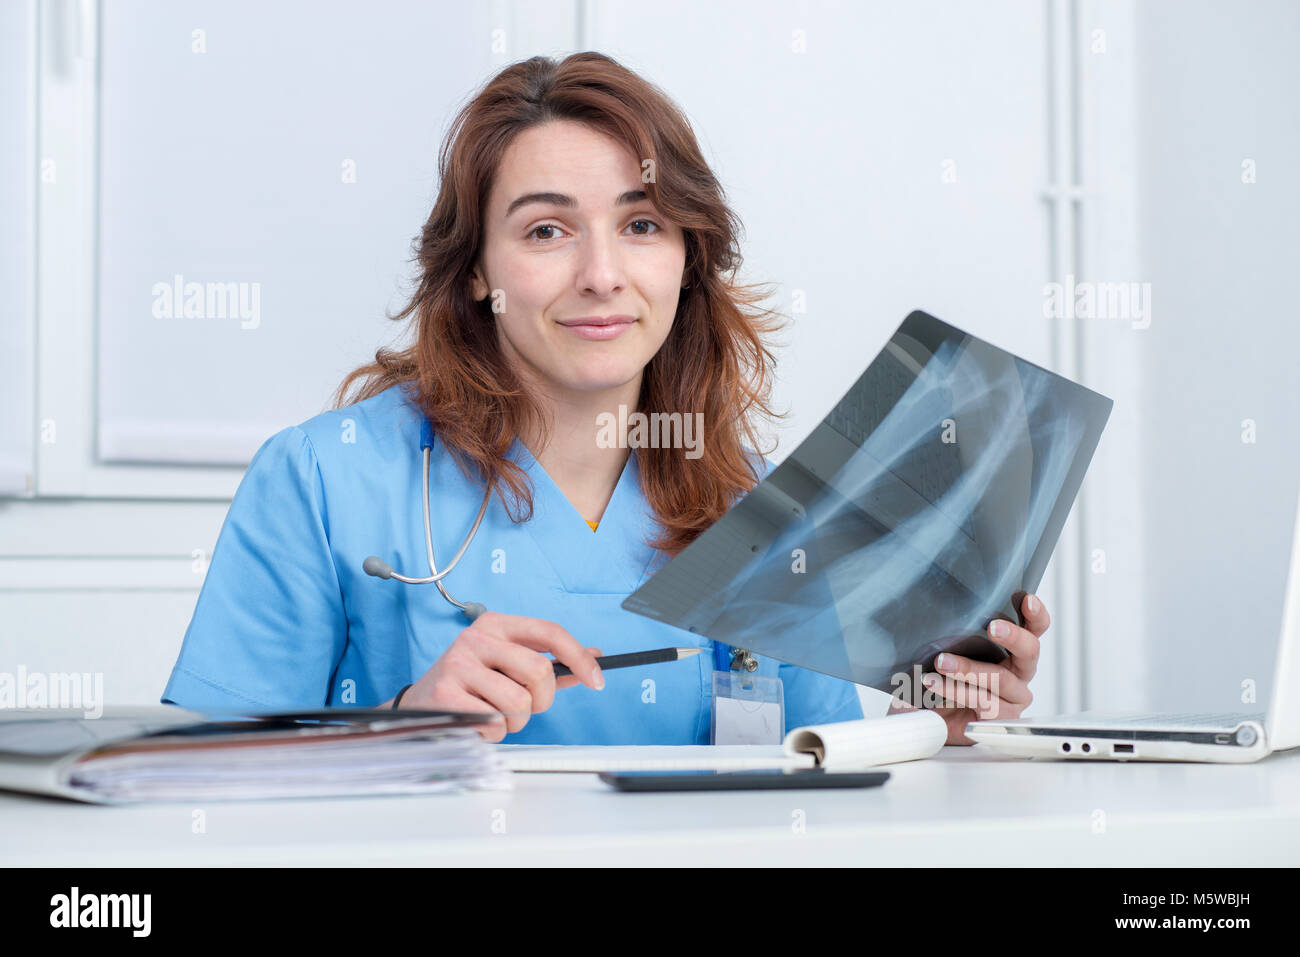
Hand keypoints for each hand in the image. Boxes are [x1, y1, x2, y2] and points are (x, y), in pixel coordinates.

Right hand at [397, 611, 603, 742]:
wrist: (421, 704)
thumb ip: (551, 662)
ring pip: (518, 703)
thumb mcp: (509, 665)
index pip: (549, 632)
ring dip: (516, 721)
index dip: (579, 657)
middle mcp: (476, 638)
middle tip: (528, 707)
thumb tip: (595, 657)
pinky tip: (476, 722)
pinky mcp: (445, 694)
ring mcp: (458, 665)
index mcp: (496, 624)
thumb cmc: (472, 685)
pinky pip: (495, 723)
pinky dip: (494, 732)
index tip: (597, 680)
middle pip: (539, 671)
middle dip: (542, 700)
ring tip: (496, 714)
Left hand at [890, 593, 1050, 745]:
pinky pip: (983, 702)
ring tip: (942, 662)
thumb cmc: (944, 679)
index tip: (1027, 600)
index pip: (1035, 629)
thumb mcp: (947, 651)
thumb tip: (938, 610)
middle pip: (1030, 652)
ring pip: (1000, 678)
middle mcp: (1019, 674)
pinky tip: (935, 684)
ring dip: (968, 668)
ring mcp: (1012, 699)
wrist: (927, 718)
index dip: (1035, 615)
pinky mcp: (999, 719)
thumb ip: (953, 633)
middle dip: (1013, 636)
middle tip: (992, 627)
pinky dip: (956, 691)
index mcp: (1013, 652)